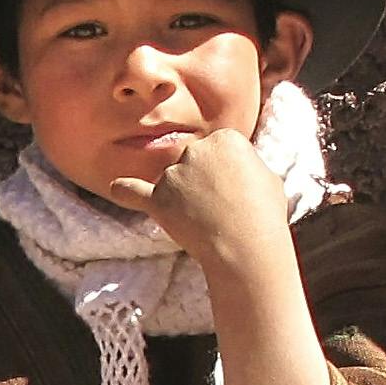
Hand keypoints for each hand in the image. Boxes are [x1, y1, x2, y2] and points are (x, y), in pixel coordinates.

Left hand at [116, 125, 292, 274]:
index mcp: (226, 138)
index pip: (217, 149)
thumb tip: (234, 167)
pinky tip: (117, 188)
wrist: (246, 246)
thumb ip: (245, 165)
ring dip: (183, 199)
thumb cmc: (264, 215)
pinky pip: (133, 191)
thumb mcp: (267, 177)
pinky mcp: (158, 199)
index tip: (235, 192)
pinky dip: (125, 191)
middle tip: (220, 208)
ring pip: (173, 182)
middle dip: (202, 182)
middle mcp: (195, 149)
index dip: (226, 173)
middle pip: (192, 162)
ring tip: (205, 222)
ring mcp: (174, 174)